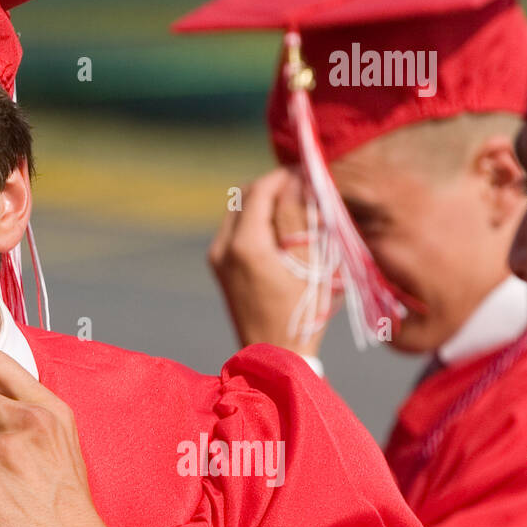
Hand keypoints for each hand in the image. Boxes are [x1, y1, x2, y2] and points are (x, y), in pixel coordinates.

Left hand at [208, 167, 331, 358]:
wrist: (274, 355)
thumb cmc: (301, 314)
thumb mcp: (309, 264)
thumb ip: (299, 218)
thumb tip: (297, 181)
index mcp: (245, 245)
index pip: (260, 190)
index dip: (284, 176)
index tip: (308, 172)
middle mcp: (222, 247)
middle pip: (244, 196)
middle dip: (274, 186)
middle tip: (304, 187)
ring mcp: (216, 257)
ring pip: (237, 210)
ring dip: (264, 202)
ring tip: (297, 208)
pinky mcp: (218, 267)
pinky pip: (235, 229)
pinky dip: (256, 220)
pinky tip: (283, 231)